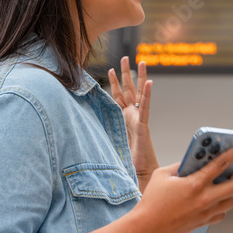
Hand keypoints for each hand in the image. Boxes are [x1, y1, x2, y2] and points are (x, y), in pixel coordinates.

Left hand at [108, 57, 157, 191]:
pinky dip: (147, 95)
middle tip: (125, 58)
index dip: (114, 83)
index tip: (110, 69)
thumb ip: (99, 137)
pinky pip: (145, 107)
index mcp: (123, 119)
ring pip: (139, 94)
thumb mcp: (106, 144)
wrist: (138, 175)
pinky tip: (150, 83)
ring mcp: (138, 119)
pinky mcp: (143, 126)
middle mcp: (131, 116)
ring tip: (142, 62)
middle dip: (126, 73)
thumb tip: (82, 134)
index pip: (117, 96)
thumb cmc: (125, 163)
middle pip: (128, 90)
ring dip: (141, 77)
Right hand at [131, 141, 232, 232]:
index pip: (222, 163)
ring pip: (232, 201)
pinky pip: (221, 214)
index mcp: (195, 183)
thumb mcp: (162, 175)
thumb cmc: (151, 200)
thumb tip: (194, 160)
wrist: (145, 228)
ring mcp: (206, 213)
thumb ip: (181, 165)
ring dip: (230, 191)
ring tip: (221, 185)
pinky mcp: (203, 223)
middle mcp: (205, 199)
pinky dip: (220, 206)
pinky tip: (211, 200)